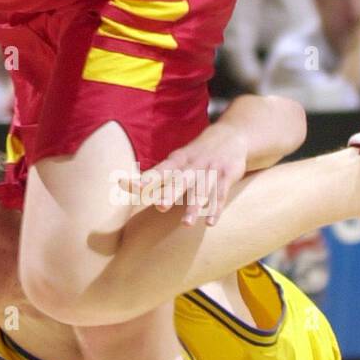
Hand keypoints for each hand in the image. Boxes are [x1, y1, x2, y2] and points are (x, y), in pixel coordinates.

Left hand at [120, 127, 249, 226]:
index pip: (159, 171)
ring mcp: (211, 171)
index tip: (132, 186)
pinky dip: (216, 209)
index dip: (146, 179)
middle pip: (181, 180)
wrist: (233, 134)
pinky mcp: (227, 176)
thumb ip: (157, 174)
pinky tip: (210, 223)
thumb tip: (126, 184)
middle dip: (171, 193)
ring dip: (194, 207)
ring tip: (186, 224)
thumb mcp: (178, 158)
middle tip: (161, 206)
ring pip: (201, 190)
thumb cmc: (197, 153)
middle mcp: (193, 165)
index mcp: (178, 160)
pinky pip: (221, 195)